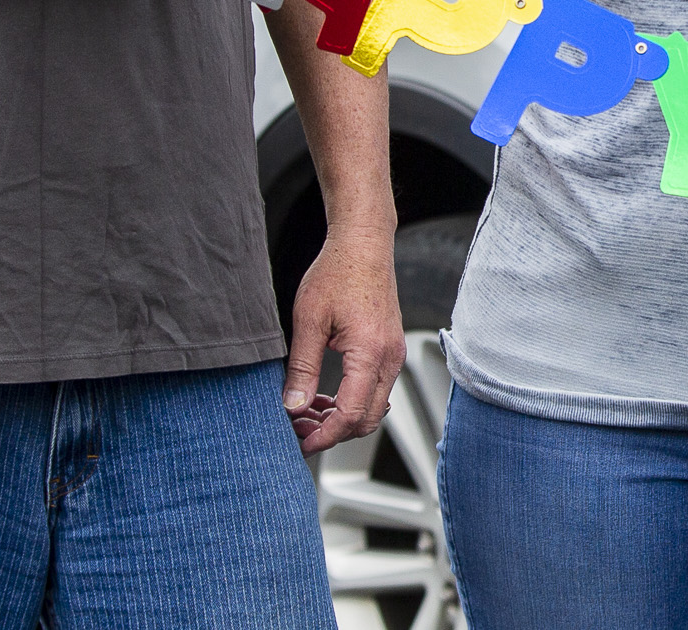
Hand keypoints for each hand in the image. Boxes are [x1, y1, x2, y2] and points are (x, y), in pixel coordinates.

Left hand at [284, 223, 404, 455]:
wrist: (363, 245)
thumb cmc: (338, 272)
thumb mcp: (308, 320)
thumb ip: (302, 368)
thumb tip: (293, 405)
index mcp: (370, 352)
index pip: (351, 415)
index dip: (325, 436)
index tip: (302, 442)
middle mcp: (390, 357)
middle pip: (366, 419)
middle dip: (333, 433)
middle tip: (299, 429)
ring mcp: (394, 354)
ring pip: (373, 407)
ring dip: (342, 418)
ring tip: (308, 412)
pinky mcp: (390, 350)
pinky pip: (376, 389)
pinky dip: (353, 401)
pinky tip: (327, 395)